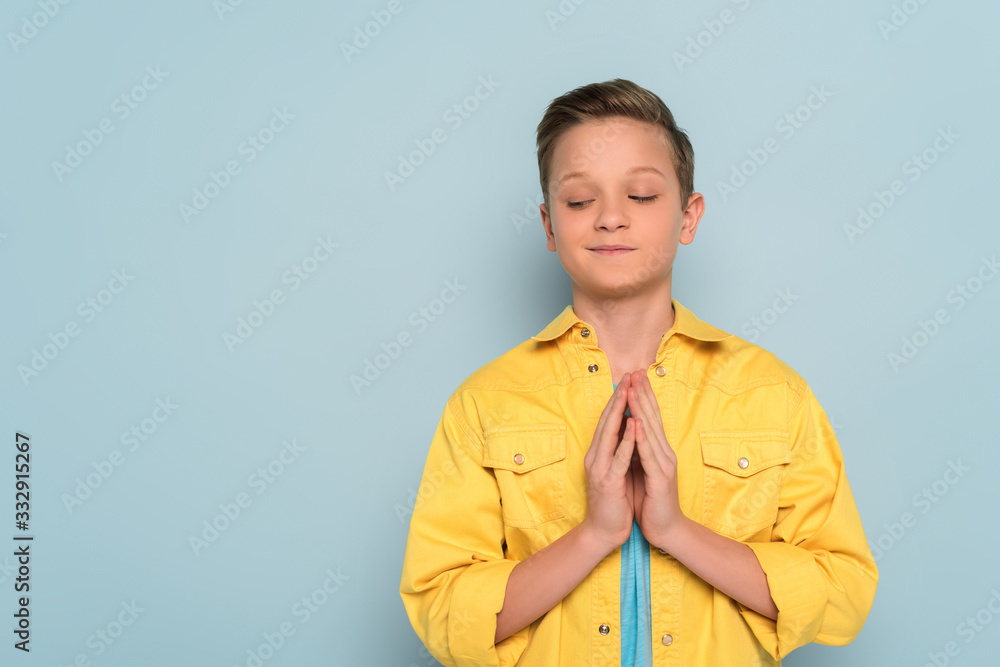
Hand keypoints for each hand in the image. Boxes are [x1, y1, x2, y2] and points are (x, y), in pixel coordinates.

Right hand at [581, 373, 636, 553]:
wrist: (604, 531)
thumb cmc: (614, 501)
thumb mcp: (616, 471)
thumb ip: (619, 451)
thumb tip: (627, 429)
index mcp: (599, 453)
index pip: (609, 421)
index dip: (619, 400)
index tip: (629, 380)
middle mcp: (595, 457)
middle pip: (607, 421)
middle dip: (619, 397)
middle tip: (628, 375)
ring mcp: (600, 468)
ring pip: (610, 434)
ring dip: (620, 411)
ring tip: (629, 391)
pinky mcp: (608, 482)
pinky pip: (619, 457)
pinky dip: (626, 440)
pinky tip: (633, 425)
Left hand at [625, 370, 686, 549]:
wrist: (665, 529)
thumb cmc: (652, 500)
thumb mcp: (642, 470)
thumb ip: (638, 451)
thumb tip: (629, 430)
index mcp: (659, 450)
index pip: (650, 418)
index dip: (643, 396)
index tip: (634, 376)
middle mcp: (664, 452)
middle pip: (652, 418)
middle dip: (643, 394)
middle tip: (636, 371)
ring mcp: (664, 464)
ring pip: (650, 431)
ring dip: (641, 409)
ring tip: (633, 388)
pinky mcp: (660, 478)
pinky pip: (648, 454)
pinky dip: (641, 437)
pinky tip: (636, 422)